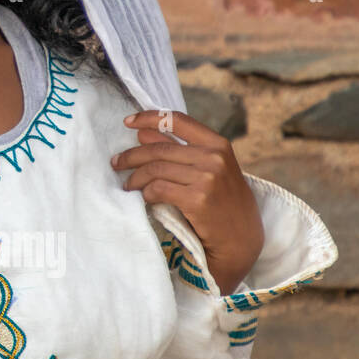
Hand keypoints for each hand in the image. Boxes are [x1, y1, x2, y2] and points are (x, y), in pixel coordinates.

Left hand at [111, 110, 263, 295]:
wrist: (241, 239)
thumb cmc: (223, 202)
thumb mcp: (208, 169)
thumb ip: (177, 149)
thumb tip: (142, 133)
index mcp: (218, 144)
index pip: (177, 120)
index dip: (148, 118)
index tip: (128, 122)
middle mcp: (214, 157)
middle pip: (159, 149)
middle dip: (131, 156)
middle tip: (116, 163)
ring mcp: (207, 178)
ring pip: (155, 169)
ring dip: (135, 178)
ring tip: (128, 185)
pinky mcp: (198, 199)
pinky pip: (158, 189)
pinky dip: (146, 193)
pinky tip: (144, 198)